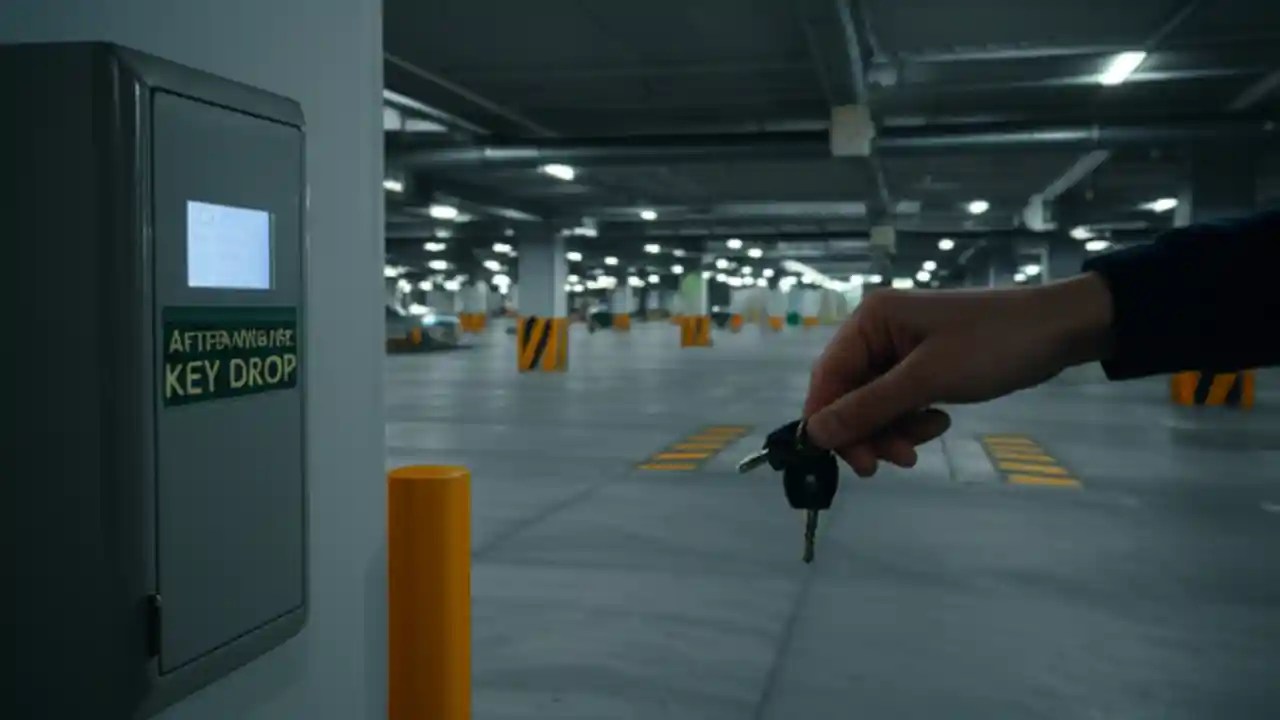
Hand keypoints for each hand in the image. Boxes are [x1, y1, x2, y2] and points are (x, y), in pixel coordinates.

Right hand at [803, 273, 1112, 475]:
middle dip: (869, 432)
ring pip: (876, 405)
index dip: (829, 421)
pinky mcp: (924, 366)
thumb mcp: (927, 379)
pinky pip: (901, 402)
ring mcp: (901, 349)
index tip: (850, 461)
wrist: (1059, 331)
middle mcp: (878, 332)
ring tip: (923, 447)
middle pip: (850, 394)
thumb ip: (868, 408)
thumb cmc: (991, 346)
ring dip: (895, 431)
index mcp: (870, 321)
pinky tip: (940, 423)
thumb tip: (813, 434)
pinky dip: (914, 420)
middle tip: (892, 464)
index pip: (828, 377)